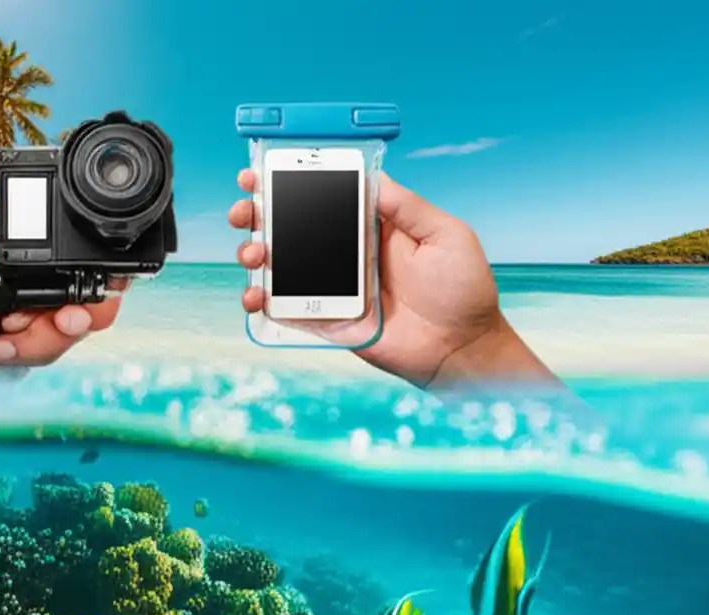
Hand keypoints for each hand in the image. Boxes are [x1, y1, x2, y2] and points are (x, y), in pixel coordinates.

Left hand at [0, 152, 124, 366]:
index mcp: (10, 251)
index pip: (68, 243)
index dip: (84, 258)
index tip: (86, 275)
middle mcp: (29, 280)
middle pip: (85, 284)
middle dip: (69, 309)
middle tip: (53, 316)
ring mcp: (34, 315)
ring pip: (78, 320)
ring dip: (44, 334)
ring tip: (8, 337)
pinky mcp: (34, 346)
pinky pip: (61, 346)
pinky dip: (36, 351)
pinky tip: (6, 351)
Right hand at [229, 169, 558, 391]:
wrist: (461, 349)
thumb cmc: (463, 291)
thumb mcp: (446, 235)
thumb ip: (408, 207)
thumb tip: (373, 177)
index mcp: (372, 227)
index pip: (324, 198)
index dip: (290, 184)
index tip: (263, 172)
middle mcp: (347, 254)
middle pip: (290, 228)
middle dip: (258, 215)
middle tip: (245, 211)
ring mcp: (333, 288)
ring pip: (280, 265)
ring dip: (254, 253)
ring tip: (253, 253)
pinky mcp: (327, 320)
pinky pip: (285, 309)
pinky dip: (262, 302)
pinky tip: (256, 295)